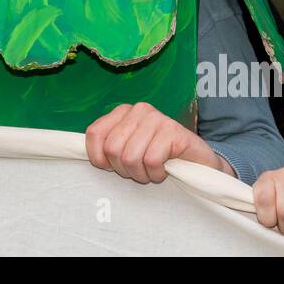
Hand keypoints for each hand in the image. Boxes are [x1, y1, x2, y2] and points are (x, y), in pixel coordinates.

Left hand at [85, 102, 228, 183]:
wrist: (197, 163)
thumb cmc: (158, 158)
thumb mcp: (128, 150)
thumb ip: (107, 148)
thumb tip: (87, 157)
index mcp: (122, 112)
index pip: (94, 133)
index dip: (98, 158)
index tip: (111, 168)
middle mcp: (138, 110)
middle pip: (112, 149)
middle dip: (124, 169)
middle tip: (139, 171)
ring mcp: (157, 118)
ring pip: (131, 157)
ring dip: (142, 174)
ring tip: (153, 170)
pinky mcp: (173, 130)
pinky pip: (152, 161)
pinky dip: (157, 174)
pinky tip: (165, 169)